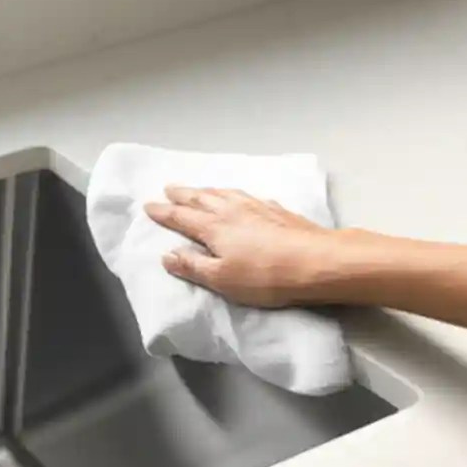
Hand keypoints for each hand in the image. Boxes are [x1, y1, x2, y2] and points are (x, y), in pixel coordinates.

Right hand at [144, 186, 345, 307]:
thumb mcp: (221, 279)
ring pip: (225, 194)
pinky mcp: (279, 211)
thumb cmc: (265, 276)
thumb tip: (167, 255)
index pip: (181, 218)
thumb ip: (192, 266)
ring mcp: (257, 208)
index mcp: (214, 228)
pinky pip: (249, 196)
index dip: (164, 213)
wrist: (318, 262)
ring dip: (208, 190)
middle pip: (201, 199)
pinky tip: (241, 197)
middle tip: (169, 188)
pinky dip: (236, 194)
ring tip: (199, 189)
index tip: (148, 206)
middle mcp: (232, 211)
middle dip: (183, 194)